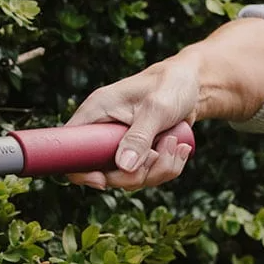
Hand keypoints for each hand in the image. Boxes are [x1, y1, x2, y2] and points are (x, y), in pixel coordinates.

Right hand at [65, 55, 199, 190]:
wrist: (192, 84)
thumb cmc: (171, 85)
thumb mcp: (156, 109)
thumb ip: (139, 137)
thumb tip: (124, 167)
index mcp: (96, 112)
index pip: (70, 147)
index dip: (80, 171)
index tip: (103, 180)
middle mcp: (104, 130)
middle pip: (104, 173)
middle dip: (134, 174)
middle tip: (156, 154)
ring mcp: (121, 144)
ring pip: (129, 177)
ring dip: (157, 169)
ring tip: (175, 143)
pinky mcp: (139, 153)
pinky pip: (147, 175)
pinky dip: (166, 168)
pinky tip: (180, 147)